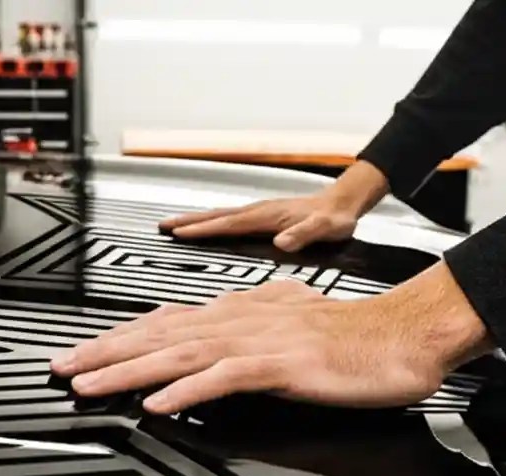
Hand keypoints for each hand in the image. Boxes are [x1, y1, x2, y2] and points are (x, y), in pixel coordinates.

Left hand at [49, 262, 491, 414]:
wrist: (403, 336)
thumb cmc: (355, 340)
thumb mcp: (291, 330)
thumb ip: (251, 335)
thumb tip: (219, 350)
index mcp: (242, 313)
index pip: (167, 323)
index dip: (119, 339)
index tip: (83, 353)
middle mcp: (241, 320)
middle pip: (159, 335)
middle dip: (104, 352)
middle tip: (60, 367)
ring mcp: (259, 340)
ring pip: (178, 353)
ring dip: (127, 371)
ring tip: (87, 384)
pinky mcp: (281, 364)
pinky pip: (224, 378)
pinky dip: (186, 389)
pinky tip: (157, 402)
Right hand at [160, 195, 358, 251]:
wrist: (343, 203)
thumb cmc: (334, 219)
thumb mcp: (325, 228)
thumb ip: (304, 234)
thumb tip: (282, 242)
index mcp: (267, 216)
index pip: (229, 224)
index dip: (204, 230)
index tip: (180, 233)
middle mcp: (259, 210)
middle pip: (217, 216)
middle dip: (189, 221)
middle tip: (163, 226)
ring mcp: (259, 211)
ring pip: (220, 215)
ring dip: (196, 220)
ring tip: (173, 225)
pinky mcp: (262, 215)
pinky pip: (229, 218)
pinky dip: (212, 221)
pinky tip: (206, 226)